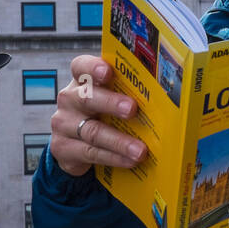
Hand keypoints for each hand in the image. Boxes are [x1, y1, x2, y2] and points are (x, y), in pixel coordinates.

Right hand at [50, 55, 146, 176]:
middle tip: (132, 109)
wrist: (75, 145)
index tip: (108, 72)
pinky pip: (91, 153)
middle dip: (112, 103)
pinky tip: (130, 161)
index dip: (93, 67)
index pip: (81, 67)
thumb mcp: (111, 100)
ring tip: (140, 150)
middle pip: (88, 98)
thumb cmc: (101, 114)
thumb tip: (165, 100)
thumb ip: (127, 94)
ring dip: (119, 141)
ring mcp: (63, 124)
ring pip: (93, 131)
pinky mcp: (63, 148)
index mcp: (82, 81)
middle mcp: (69, 99)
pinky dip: (114, 158)